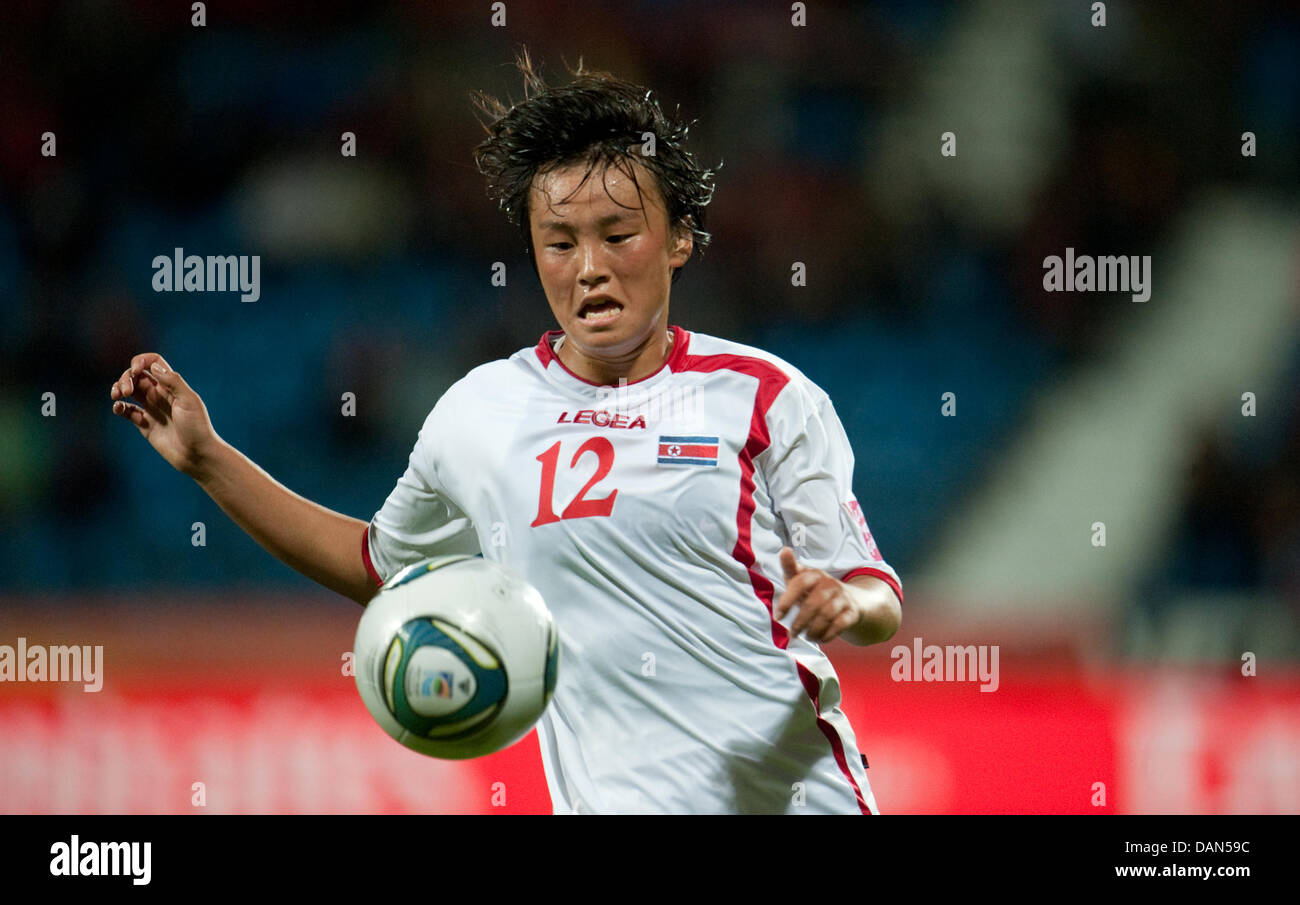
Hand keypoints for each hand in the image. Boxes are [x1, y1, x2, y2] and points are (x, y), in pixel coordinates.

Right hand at [110, 353, 217, 476]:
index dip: (141, 361)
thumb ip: (173, 382)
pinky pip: (127, 411)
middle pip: (137, 375)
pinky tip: (119, 408)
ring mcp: (151, 408)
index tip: (136, 370)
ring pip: (129, 391)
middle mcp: (160, 394)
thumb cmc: (197, 428)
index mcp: (171, 385)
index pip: (153, 363)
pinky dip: (119, 407)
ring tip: (117, 395)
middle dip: (126, 377)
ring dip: (119, 388)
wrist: (196, 455)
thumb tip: (153, 366)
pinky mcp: (145, 424)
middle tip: (126, 390)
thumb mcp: (188, 401)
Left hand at [774, 547, 860, 642]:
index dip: (788, 601)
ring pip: (827, 615)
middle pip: (813, 603)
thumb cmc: (816, 590)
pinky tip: (819, 639)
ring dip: (813, 630)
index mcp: (815, 574)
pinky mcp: (852, 612)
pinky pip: (840, 624)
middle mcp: (830, 583)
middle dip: (800, 621)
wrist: (851, 600)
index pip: (800, 583)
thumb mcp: (802, 578)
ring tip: (805, 637)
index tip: (778, 617)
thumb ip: (790, 567)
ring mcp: (843, 597)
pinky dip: (828, 634)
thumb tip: (784, 549)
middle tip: (791, 633)